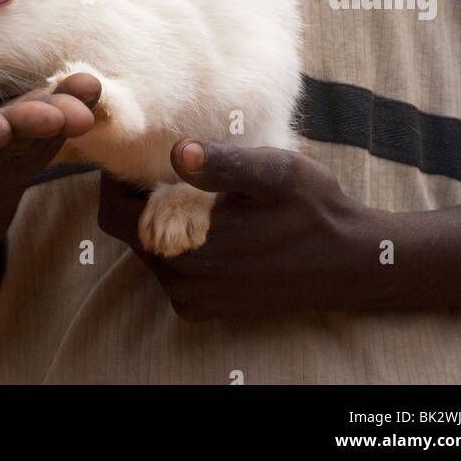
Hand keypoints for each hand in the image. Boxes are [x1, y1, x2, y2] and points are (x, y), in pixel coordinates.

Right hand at [0, 73, 102, 204]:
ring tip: (93, 89)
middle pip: (10, 137)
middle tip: (65, 115)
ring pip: (48, 127)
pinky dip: (87, 99)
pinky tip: (103, 76)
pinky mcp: (45, 132)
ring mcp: (19, 145)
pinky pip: (69, 115)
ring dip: (71, 110)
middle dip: (34, 126)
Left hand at [98, 141, 387, 319]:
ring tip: (197, 191)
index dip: (116, 180)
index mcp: (188, 247)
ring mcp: (193, 299)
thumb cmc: (311, 208)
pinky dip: (179, 242)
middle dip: (142, 197)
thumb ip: (223, 163)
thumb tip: (180, 152)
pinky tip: (211, 220)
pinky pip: (171, 269)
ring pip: (150, 249)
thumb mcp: (273, 172)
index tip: (138, 153)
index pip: (114, 213)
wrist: (347, 262)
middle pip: (130, 231)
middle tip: (171, 165)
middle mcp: (182, 282)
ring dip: (162, 219)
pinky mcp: (205, 308)